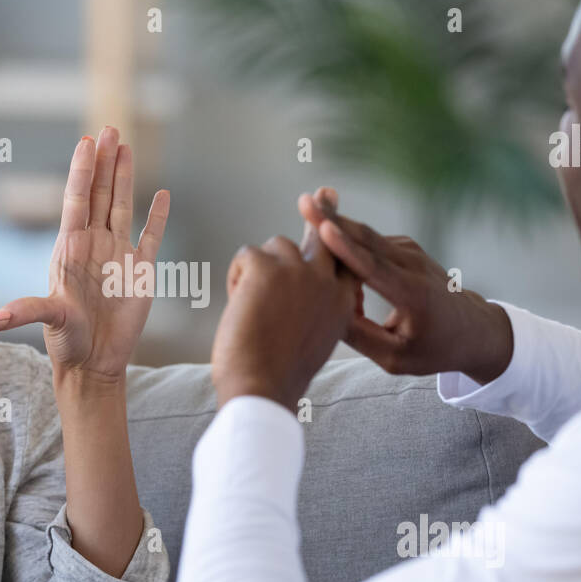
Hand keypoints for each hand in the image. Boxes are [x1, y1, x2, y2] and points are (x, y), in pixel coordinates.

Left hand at [0, 126, 170, 383]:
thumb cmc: (66, 343)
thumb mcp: (47, 322)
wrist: (94, 363)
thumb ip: (28, 311)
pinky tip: (162, 194)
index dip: (81, 171)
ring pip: (122, 205)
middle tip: (108, 128)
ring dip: (125, 177)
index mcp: (70, 249)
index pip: (75, 200)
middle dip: (104, 161)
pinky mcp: (140, 272)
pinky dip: (157, 216)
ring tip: (125, 145)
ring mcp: (117, 255)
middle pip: (99, 193)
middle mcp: (94, 245)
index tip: (85, 143)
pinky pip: (151, 237)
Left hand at [211, 230, 360, 409]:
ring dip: (259, 270)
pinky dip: (236, 277)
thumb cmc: (278, 375)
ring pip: (274, 247)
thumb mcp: (310, 340)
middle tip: (321, 194)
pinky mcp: (266, 267)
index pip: (344, 259)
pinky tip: (238, 306)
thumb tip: (296, 287)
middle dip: (321, 212)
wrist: (262, 388)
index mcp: (341, 303)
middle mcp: (326, 282)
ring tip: (252, 309)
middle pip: (321, 236)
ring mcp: (298, 271)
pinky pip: (246, 255)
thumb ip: (313, 309)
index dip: (337, 238)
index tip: (338, 212)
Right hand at [297, 192, 512, 383]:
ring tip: (306, 212)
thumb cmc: (434, 348)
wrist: (472, 330)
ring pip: (365, 236)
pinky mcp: (404, 247)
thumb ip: (361, 338)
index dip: (346, 248)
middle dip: (333, 219)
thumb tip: (324, 312)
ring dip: (334, 230)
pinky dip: (347, 246)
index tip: (324, 228)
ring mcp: (411, 252)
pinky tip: (331, 258)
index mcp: (413, 295)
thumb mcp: (396, 358)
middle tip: (303, 201)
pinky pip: (369, 243)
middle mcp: (413, 266)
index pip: (374, 268)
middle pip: (367, 239)